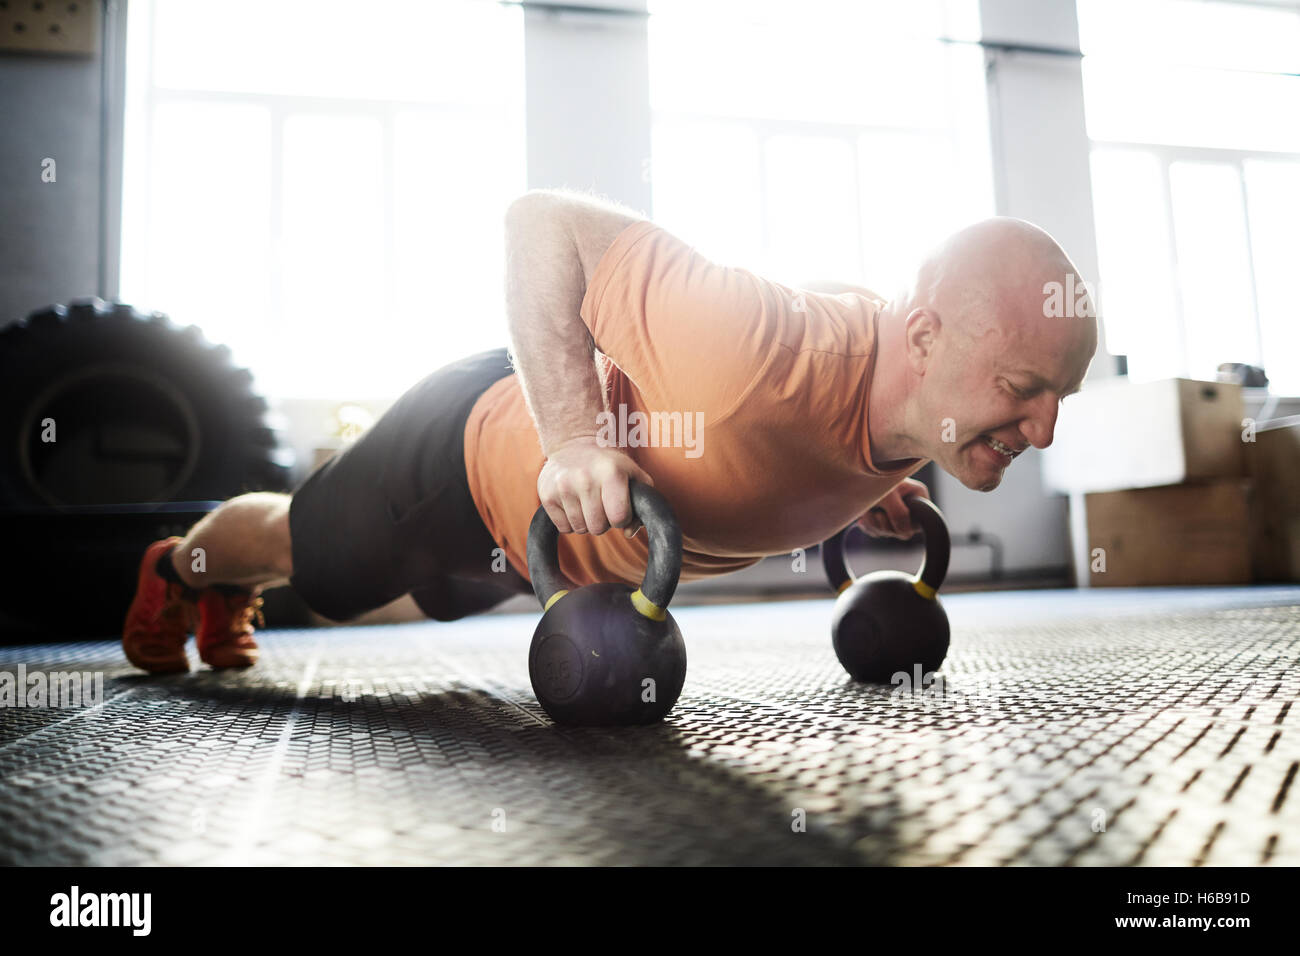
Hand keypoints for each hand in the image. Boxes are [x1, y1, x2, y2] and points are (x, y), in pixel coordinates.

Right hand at [538, 436, 654, 536]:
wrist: (576, 444)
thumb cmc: (610, 465)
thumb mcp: (634, 477)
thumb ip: (642, 506)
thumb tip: (629, 532)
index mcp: (611, 473)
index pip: (619, 518)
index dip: (621, 517)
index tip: (618, 505)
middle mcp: (585, 478)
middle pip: (598, 528)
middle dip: (603, 521)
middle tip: (601, 503)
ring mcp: (563, 486)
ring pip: (580, 529)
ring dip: (586, 521)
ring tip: (587, 501)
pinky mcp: (546, 494)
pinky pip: (563, 527)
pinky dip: (570, 521)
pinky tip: (573, 502)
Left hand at [855, 477, 929, 539]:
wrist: (852, 474)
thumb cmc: (872, 478)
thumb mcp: (888, 495)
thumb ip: (899, 513)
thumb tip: (905, 531)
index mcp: (917, 494)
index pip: (920, 521)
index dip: (906, 525)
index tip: (891, 516)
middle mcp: (909, 504)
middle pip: (904, 531)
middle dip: (886, 526)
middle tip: (876, 514)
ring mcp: (895, 511)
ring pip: (890, 532)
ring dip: (875, 526)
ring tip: (866, 512)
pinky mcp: (882, 517)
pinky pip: (879, 532)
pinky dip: (869, 527)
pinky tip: (863, 517)